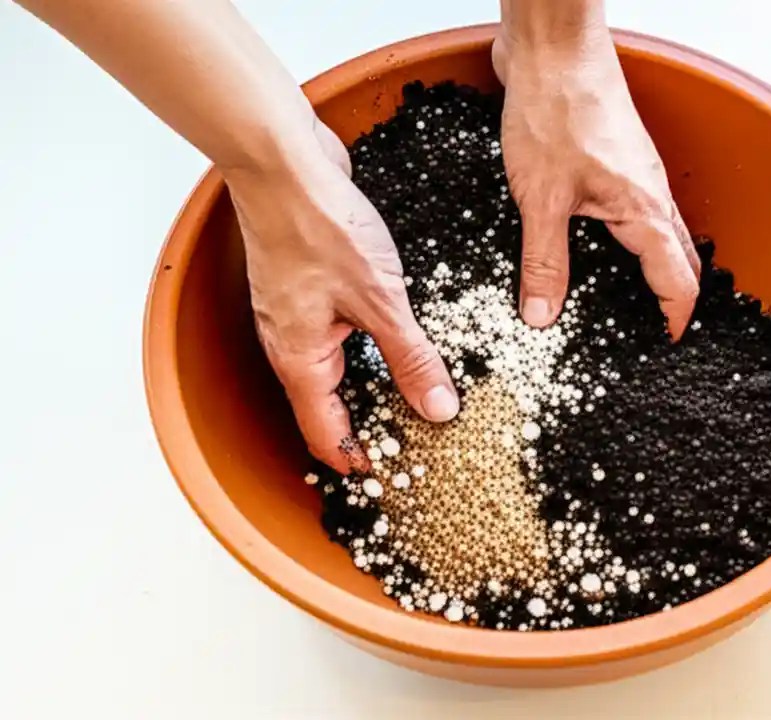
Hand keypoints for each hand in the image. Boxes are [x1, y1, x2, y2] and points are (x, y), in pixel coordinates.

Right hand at [224, 118, 459, 473]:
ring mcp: (297, 315)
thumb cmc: (320, 226)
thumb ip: (411, 357)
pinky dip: (367, 349)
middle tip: (417, 441)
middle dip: (369, 428)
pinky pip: (337, 334)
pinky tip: (397, 343)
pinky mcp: (308, 287)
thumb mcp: (381, 301)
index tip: (394, 477)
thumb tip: (437, 408)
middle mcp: (291, 345)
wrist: (283, 161)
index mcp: (301, 360)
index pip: (325, 434)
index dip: (359, 460)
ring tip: (415, 399)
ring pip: (335, 369)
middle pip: (329, 407)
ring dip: (371, 388)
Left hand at [493, 28, 700, 339]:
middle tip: (651, 327)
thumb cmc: (555, 108)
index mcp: (644, 210)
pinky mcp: (617, 157)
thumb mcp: (540, 198)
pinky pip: (639, 208)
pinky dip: (633, 235)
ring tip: (629, 296)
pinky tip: (600, 243)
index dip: (674, 318)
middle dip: (674, 296)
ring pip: (663, 231)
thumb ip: (543, 261)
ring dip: (655, 264)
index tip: (665, 344)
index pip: (679, 281)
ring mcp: (637, 173)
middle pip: (681, 258)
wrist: (553, 47)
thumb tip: (541, 315)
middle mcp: (650, 193)